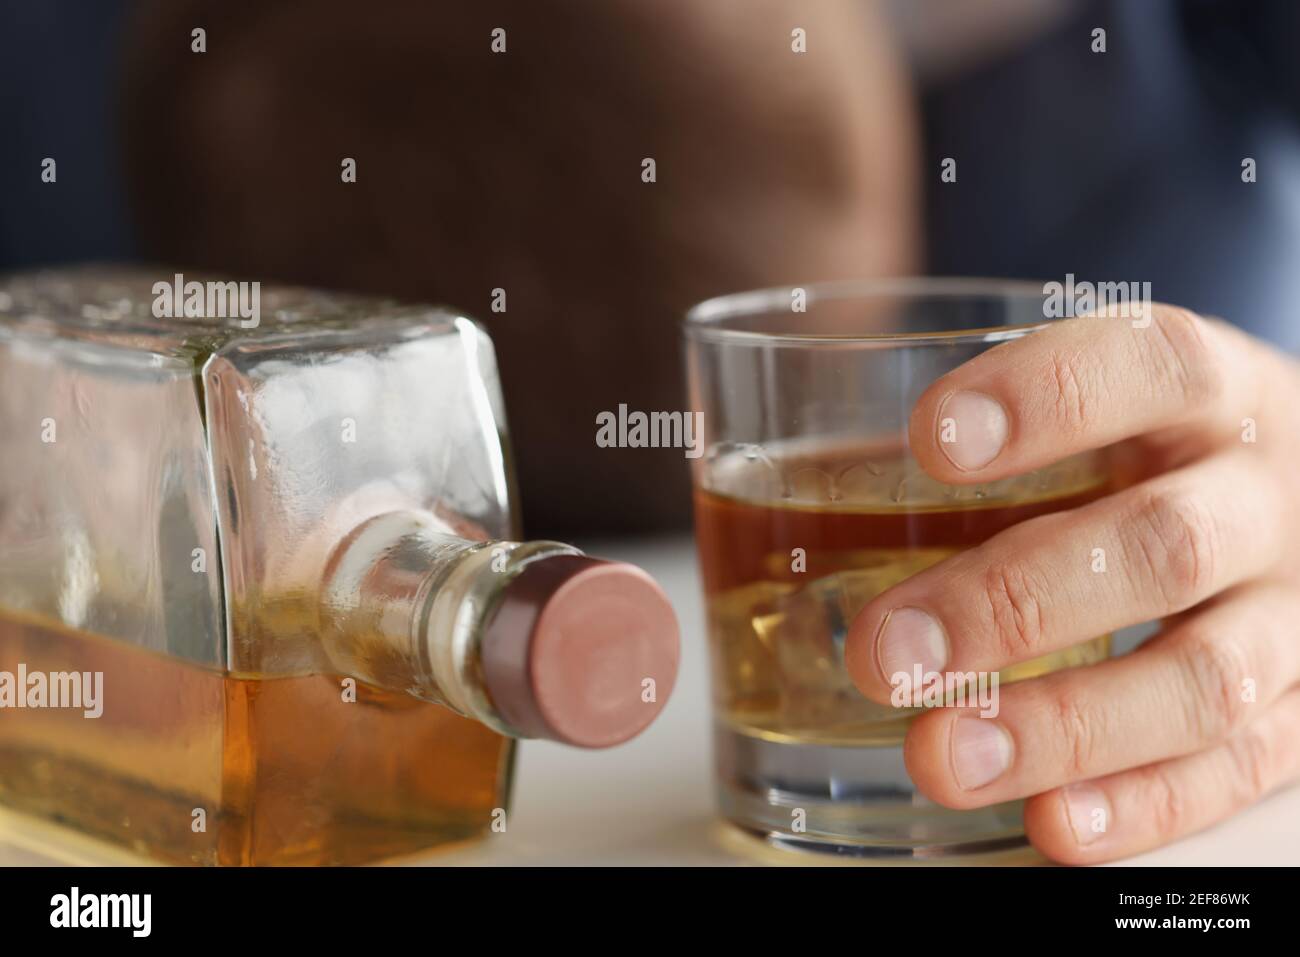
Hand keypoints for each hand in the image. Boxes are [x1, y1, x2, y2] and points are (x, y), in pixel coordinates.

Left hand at [843, 304, 1299, 862]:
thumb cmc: (1151, 450)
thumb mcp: (1104, 408)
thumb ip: (989, 435)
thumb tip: (764, 473)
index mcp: (1209, 393)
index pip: (1147, 367)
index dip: (1047, 398)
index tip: (930, 440)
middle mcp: (1261, 495)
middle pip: (1160, 545)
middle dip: (1014, 605)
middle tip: (885, 651)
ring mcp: (1293, 608)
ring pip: (1204, 677)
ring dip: (1062, 726)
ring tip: (941, 757)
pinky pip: (1239, 768)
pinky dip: (1141, 803)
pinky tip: (1048, 825)